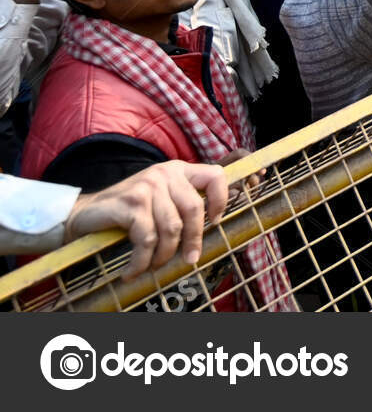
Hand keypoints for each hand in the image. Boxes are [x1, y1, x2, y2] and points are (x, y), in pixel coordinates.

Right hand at [64, 160, 227, 280]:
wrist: (81, 215)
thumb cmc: (126, 212)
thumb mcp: (159, 200)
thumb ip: (181, 203)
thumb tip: (213, 224)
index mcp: (177, 170)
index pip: (215, 176)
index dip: (220, 199)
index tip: (215, 222)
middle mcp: (164, 173)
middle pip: (194, 210)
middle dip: (193, 240)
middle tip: (189, 260)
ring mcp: (147, 186)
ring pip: (171, 228)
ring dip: (163, 255)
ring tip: (152, 266)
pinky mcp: (131, 203)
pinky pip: (147, 239)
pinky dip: (142, 261)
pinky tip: (133, 270)